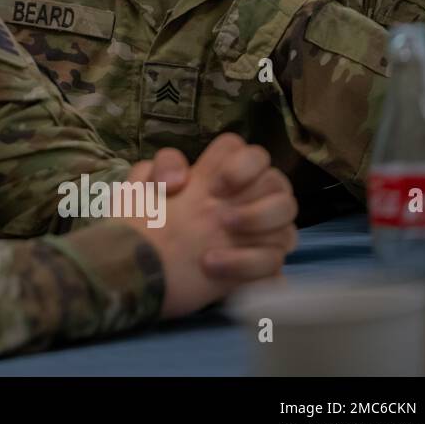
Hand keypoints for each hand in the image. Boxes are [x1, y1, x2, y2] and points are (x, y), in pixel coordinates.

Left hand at [122, 133, 297, 318]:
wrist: (137, 271)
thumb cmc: (142, 225)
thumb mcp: (139, 189)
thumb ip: (160, 168)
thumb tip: (179, 179)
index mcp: (219, 176)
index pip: (248, 152)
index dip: (241, 162)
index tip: (216, 182)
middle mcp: (243, 200)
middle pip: (277, 180)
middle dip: (255, 193)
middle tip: (223, 215)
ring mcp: (255, 233)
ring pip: (287, 216)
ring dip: (261, 222)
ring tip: (223, 232)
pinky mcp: (256, 267)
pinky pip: (275, 262)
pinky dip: (249, 263)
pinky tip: (215, 267)